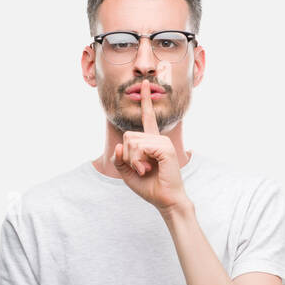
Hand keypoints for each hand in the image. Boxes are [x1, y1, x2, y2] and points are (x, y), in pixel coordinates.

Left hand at [112, 78, 188, 211]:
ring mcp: (162, 142)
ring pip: (132, 142)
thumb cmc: (148, 186)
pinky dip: (138, 161)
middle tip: (140, 169)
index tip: (144, 84)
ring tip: (145, 170)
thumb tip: (120, 145)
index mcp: (151, 141)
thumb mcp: (126, 172)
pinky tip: (148, 169)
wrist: (165, 200)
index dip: (145, 100)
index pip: (147, 117)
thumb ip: (119, 158)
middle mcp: (157, 138)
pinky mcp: (165, 149)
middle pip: (127, 136)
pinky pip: (140, 148)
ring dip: (133, 161)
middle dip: (128, 156)